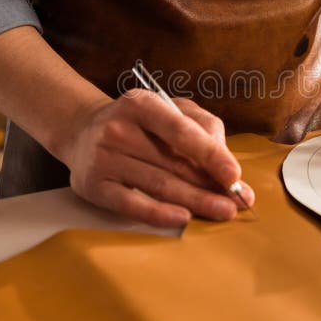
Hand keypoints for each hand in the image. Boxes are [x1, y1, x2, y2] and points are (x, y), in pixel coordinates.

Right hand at [58, 92, 254, 226]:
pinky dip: (158, 213)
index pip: (181, 131)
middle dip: (210, 186)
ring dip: (195, 201)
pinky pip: (131, 204)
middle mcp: (118, 128)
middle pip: (173, 163)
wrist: (83, 131)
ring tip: (222, 212)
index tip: (234, 175)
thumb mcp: (171, 108)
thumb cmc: (140, 122)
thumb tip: (226, 162)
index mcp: (141, 104)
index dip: (210, 155)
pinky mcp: (94, 185)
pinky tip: (183, 217)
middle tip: (237, 202)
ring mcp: (103, 157)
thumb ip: (203, 126)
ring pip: (158, 185)